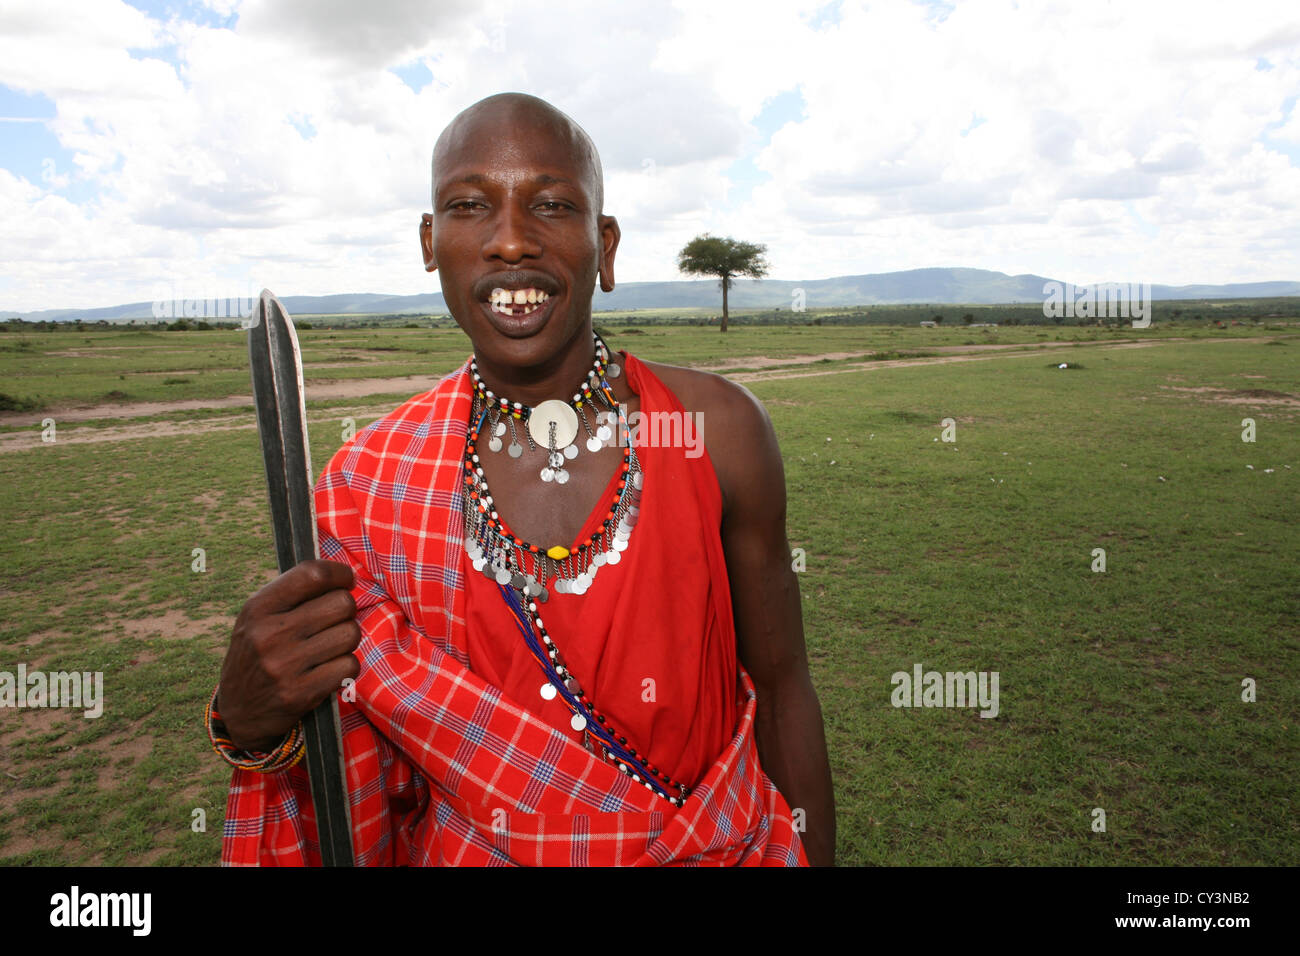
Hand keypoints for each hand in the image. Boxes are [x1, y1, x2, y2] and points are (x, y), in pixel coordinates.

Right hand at [218, 559, 361, 751]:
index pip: (312, 574)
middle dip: (346, 611)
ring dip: (347, 640)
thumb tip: (341, 573)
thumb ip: (293, 593)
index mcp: (258, 608)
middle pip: (341, 603)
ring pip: (350, 633)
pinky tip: (329, 669)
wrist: (239, 711)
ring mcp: (285, 665)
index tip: (345, 581)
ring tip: (329, 646)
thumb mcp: (258, 617)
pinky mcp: (300, 693)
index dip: (339, 573)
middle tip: (334, 621)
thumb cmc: (258, 653)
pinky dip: (346, 666)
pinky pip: (349, 665)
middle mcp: (270, 634)